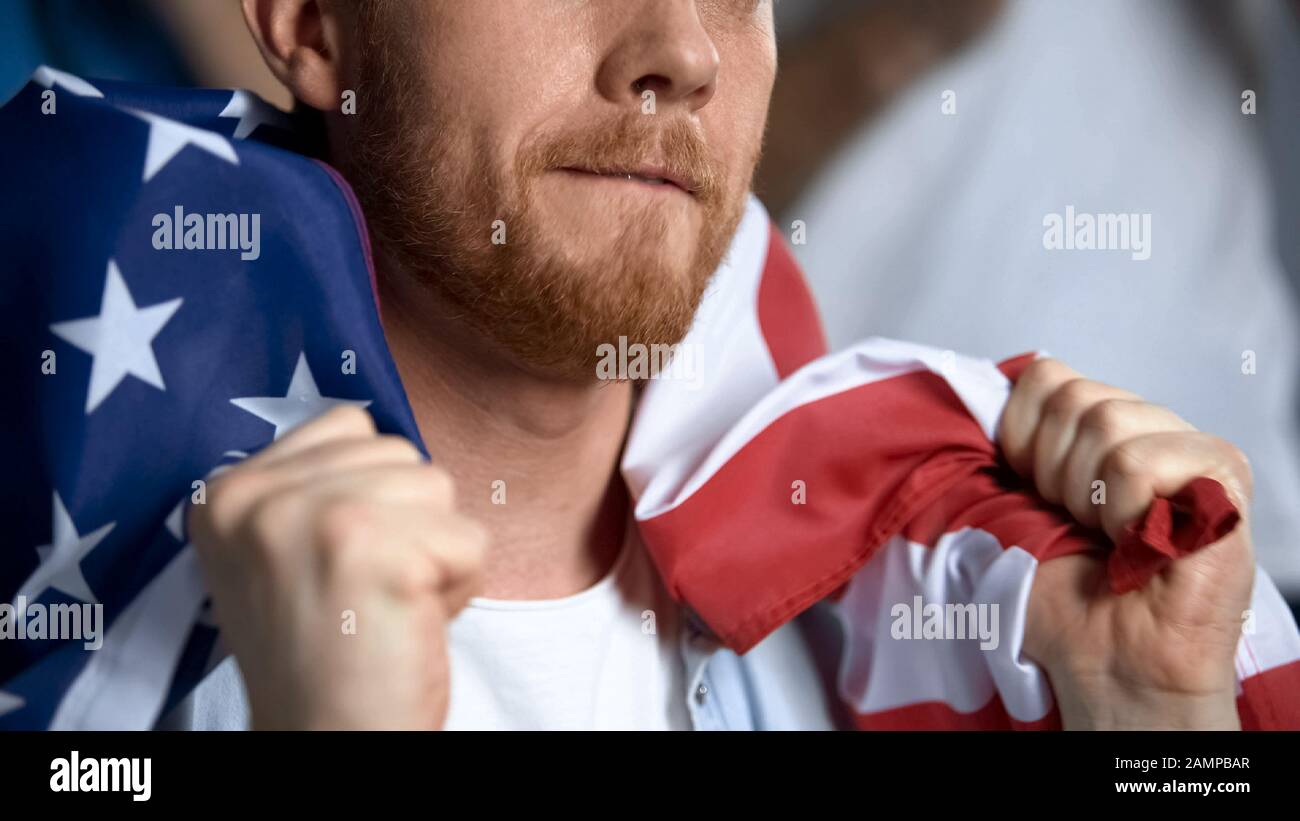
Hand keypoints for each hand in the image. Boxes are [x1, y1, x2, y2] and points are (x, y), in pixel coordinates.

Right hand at [189, 406, 486, 729]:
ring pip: (437, 485)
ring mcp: (315, 518)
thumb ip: (315, 485)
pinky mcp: (374, 551)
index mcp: (228, 492)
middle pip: (399, 453)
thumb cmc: (322, 653)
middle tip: (366, 594)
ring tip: (387, 605)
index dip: (372, 494)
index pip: (349, 425)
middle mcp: (258, 496)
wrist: (324, 739)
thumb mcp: (282, 551)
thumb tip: (383, 439)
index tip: (342, 561)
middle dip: (407, 523)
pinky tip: (408, 623)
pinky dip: (459, 587)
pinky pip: (469, 540)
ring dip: (434, 552)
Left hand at [998, 358, 1253, 728]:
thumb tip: (987, 389)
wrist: (1104, 659)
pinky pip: (1139, 463)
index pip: (1046, 375)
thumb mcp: (1008, 505)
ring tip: (1110, 537)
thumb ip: (1003, 444)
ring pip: (1106, 424)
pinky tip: (1141, 545)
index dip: (1023, 439)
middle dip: (1053, 473)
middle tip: (1077, 525)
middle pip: (1073, 396)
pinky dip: (1123, 512)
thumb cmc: (1060, 593)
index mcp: (1101, 424)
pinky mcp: (1225, 481)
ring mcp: (1192, 449)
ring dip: (1087, 496)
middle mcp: (1151, 426)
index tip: (1034, 495)